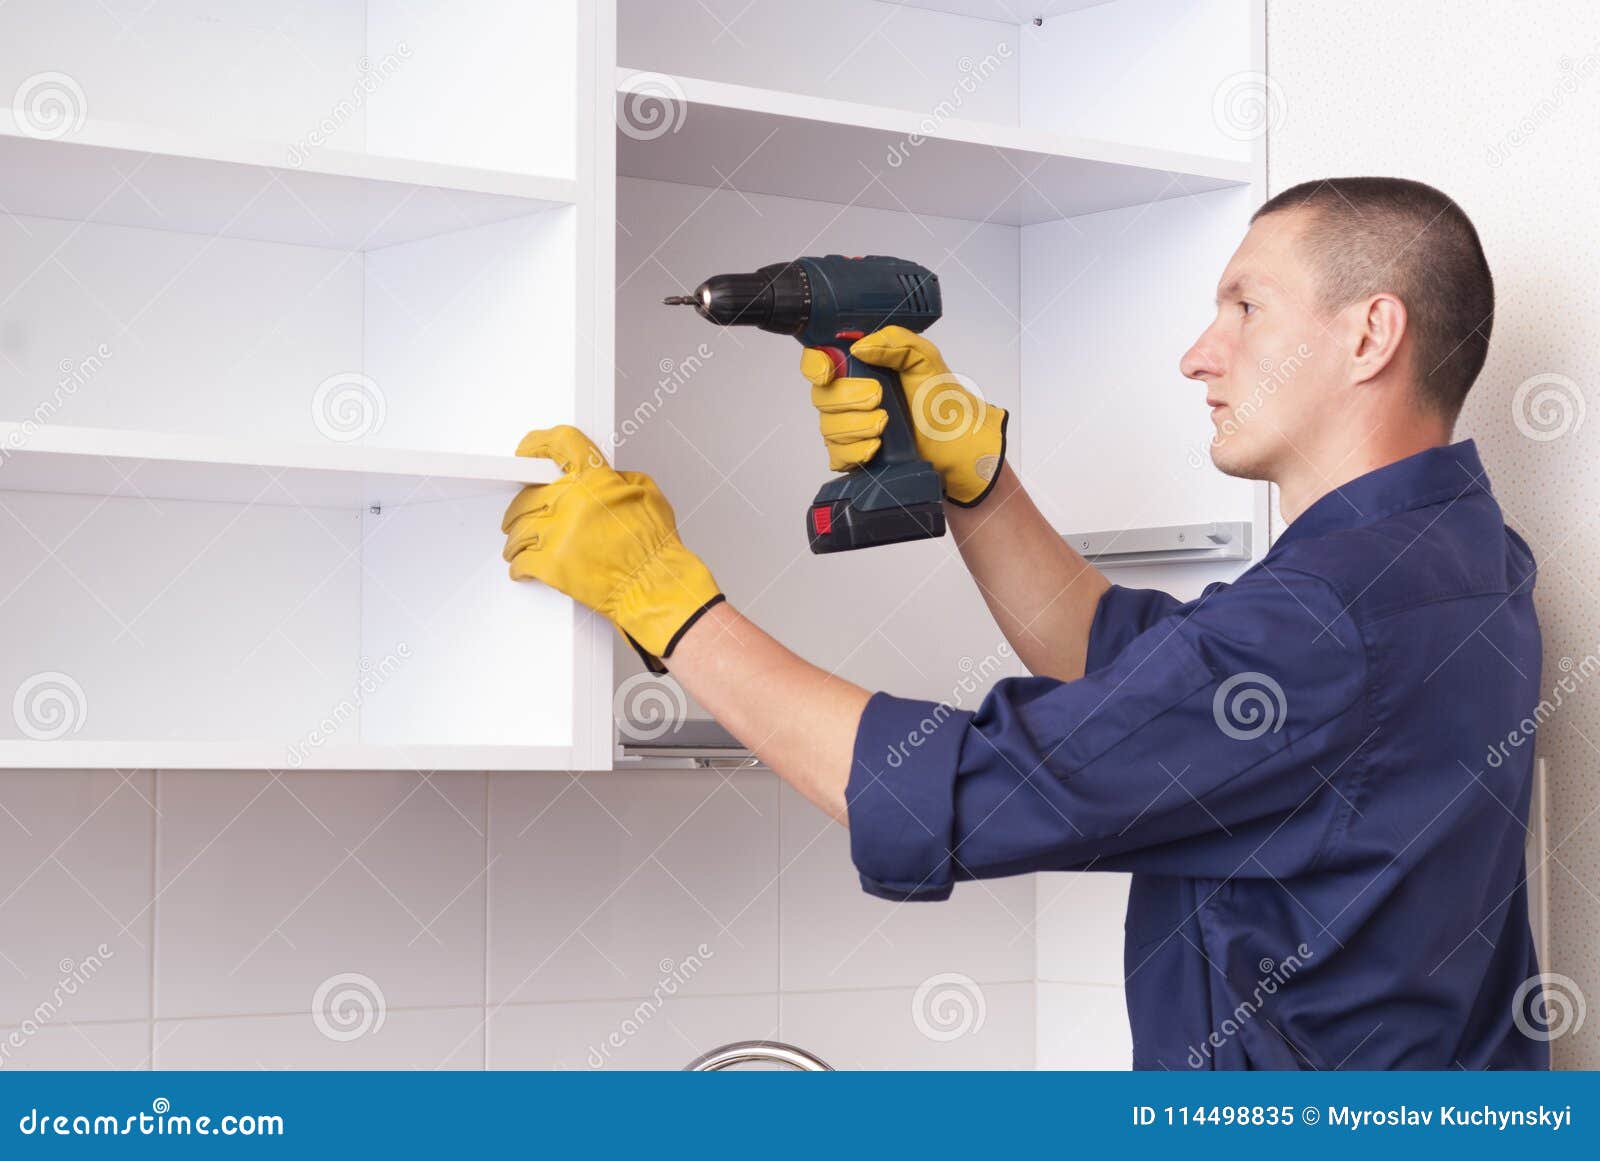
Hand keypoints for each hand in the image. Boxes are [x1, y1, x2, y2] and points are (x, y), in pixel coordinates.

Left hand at [502, 426, 722, 672]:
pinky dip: (519, 564)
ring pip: (518, 527)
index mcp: (597, 480)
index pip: (560, 445)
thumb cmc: (655, 548)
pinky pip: (520, 560)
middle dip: (523, 505)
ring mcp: (558, 533)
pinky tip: (522, 566)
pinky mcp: (550, 565)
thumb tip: (601, 477)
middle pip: (528, 492)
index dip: (539, 444)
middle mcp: (573, 501)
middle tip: (520, 512)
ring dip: (517, 536)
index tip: (527, 450)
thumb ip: (617, 478)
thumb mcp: (647, 495)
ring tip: (519, 543)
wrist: (655, 587)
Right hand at [800, 325, 1007, 506]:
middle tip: (879, 399)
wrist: (958, 442)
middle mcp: (850, 396)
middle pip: (822, 397)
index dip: (816, 367)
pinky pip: (837, 456)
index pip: (819, 362)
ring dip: (856, 427)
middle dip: (849, 399)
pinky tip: (875, 448)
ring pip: (828, 428)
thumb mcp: (924, 358)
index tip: (828, 373)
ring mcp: (851, 428)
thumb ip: (894, 341)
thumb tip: (859, 347)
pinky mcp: (856, 456)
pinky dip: (855, 452)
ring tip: (885, 426)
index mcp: (861, 368)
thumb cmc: (943, 400)